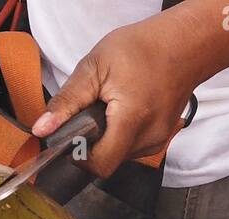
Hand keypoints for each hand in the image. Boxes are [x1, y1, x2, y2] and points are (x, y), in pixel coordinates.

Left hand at [31, 16, 201, 178]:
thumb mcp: (95, 66)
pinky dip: (120, 136)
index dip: (79, 157)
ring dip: (106, 140)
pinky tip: (122, 112)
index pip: (99, 164)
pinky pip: (131, 148)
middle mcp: (149, 137)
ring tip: (109, 109)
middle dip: (91, 145)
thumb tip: (42, 129)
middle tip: (89, 115)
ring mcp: (158, 140)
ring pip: (119, 156)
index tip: (70, 138)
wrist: (185, 43)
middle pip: (108, 162)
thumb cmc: (142, 49)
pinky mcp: (161, 139)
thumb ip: (66, 101)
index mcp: (131, 120)